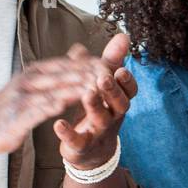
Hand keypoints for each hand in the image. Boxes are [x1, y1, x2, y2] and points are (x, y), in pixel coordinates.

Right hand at [0, 39, 118, 158]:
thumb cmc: (12, 107)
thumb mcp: (35, 85)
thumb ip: (59, 71)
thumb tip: (80, 51)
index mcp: (35, 73)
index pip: (66, 65)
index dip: (88, 63)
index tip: (111, 62)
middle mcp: (28, 82)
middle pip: (61, 75)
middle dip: (86, 73)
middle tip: (110, 73)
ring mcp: (21, 99)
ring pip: (51, 92)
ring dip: (73, 89)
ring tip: (94, 88)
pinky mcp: (16, 118)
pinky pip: (34, 112)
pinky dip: (48, 108)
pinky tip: (62, 107)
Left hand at [54, 33, 137, 168]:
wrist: (92, 152)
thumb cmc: (99, 111)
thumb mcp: (105, 86)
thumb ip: (110, 62)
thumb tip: (123, 36)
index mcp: (118, 101)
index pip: (129, 90)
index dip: (127, 81)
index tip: (120, 70)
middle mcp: (113, 116)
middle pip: (119, 104)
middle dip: (112, 90)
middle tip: (104, 78)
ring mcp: (99, 132)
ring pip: (101, 119)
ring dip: (95, 106)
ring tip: (87, 94)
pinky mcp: (83, 146)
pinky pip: (78, 141)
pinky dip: (68, 133)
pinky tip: (58, 124)